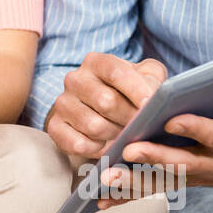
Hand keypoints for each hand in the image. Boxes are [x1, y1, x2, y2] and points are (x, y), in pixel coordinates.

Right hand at [46, 53, 166, 159]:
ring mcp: (62, 103)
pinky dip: (96, 150)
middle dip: (129, 119)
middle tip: (142, 129)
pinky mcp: (54, 126)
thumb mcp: (144, 78)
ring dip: (114, 136)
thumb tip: (158, 95)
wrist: (97, 112)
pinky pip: (77, 143)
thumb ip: (154, 79)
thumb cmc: (126, 93)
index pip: (117, 72)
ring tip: (124, 137)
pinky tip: (104, 146)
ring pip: (93, 126)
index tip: (151, 107)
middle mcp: (75, 79)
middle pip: (106, 102)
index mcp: (96, 62)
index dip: (136, 90)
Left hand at [96, 67, 212, 206]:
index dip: (195, 128)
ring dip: (133, 182)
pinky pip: (156, 190)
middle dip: (154, 157)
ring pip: (163, 181)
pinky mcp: (187, 181)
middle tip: (127, 149)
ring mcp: (199, 176)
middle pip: (183, 163)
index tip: (171, 120)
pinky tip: (100, 200)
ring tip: (104, 180)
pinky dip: (129, 196)